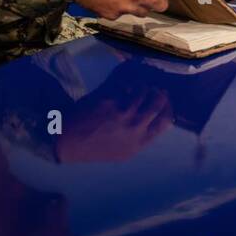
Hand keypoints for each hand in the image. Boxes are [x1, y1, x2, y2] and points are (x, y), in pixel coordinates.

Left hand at [57, 83, 172, 163]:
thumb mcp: (122, 152)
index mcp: (138, 142)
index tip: (165, 102)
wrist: (68, 141)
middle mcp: (134, 127)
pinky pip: (126, 86)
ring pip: (143, 91)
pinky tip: (124, 85)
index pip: (165, 120)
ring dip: (143, 86)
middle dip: (159, 93)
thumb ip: (141, 138)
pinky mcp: (109, 100)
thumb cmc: (95, 147)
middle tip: (155, 88)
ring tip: (138, 86)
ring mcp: (122, 112)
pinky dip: (127, 83)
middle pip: (158, 103)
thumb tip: (158, 121)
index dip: (168, 108)